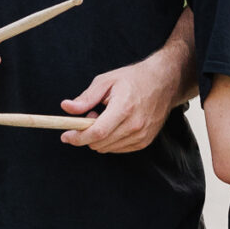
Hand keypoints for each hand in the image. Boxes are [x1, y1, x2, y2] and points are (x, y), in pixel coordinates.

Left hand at [61, 48, 182, 152]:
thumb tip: (66, 107)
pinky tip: (114, 125)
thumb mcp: (106, 81)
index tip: (65, 136)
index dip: (78, 137)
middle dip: (86, 134)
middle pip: (100, 143)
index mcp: (124, 108)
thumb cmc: (133, 79)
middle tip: (89, 116)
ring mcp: (141, 135)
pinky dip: (109, 141)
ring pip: (107, 148)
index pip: (97, 132)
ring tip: (104, 117)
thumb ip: (86, 97)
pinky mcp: (144, 141)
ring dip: (98, 138)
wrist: (164, 82)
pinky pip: (118, 149)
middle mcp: (135, 125)